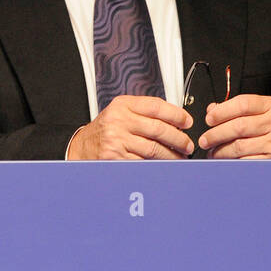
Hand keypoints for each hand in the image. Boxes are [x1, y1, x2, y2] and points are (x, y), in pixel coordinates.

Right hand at [67, 95, 193, 159]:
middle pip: (158, 129)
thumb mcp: (121, 112)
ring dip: (172, 154)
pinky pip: (144, 162)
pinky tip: (165, 164)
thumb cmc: (106, 130)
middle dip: (178, 138)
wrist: (82, 146)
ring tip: (180, 157)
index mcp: (123, 105)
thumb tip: (175, 120)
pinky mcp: (116, 158)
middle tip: (188, 144)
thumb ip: (144, 112)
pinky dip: (158, 164)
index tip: (187, 122)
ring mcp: (117, 140)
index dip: (176, 114)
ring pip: (154, 148)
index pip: (156, 107)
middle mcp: (119, 121)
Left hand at [200, 94, 270, 158]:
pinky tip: (225, 160)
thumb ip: (236, 109)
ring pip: (239, 146)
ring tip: (212, 152)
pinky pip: (245, 161)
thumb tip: (212, 110)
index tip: (209, 119)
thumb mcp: (260, 112)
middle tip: (205, 140)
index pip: (242, 104)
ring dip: (220, 151)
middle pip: (238, 126)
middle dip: (216, 134)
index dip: (222, 111)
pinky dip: (231, 162)